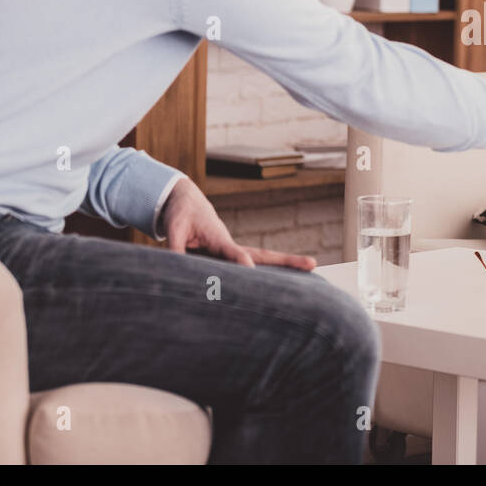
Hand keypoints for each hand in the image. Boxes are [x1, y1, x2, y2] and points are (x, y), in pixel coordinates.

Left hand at [159, 177, 316, 269]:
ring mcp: (231, 252)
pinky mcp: (228, 258)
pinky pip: (248, 269)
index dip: (240, 260)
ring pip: (260, 261)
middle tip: (312, 263)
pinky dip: (267, 275)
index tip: (250, 268)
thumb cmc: (181, 213)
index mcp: (217, 238)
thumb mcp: (173, 229)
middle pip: (261, 255)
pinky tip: (281, 284)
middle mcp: (230, 245)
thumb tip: (177, 270)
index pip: (232, 252)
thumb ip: (175, 249)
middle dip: (286, 260)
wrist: (186, 200)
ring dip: (284, 266)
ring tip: (311, 268)